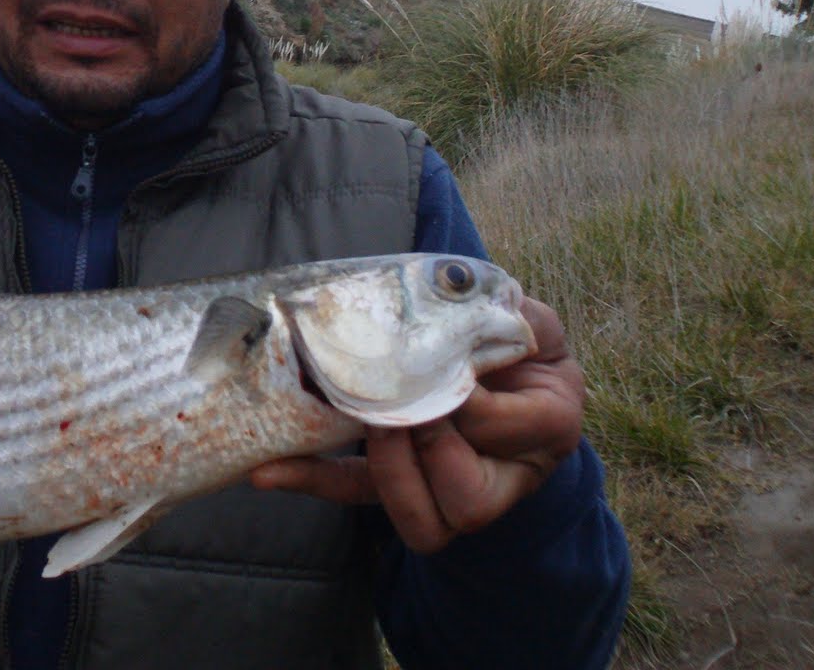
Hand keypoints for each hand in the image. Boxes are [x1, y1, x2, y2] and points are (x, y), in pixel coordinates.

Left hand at [251, 298, 583, 552]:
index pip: (514, 430)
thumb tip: (455, 289)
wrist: (505, 369)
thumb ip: (506, 310)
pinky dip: (313, 481)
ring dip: (387, 474)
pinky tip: (267, 470)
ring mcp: (449, 491)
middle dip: (428, 449)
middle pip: (468, 503)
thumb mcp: (528, 320)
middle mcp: (505, 476)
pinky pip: (355, 494)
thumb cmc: (516, 342)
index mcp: (545, 426)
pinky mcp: (397, 484)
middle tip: (402, 407)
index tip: (454, 378)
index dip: (478, 407)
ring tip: (368, 423)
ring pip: (421, 524)